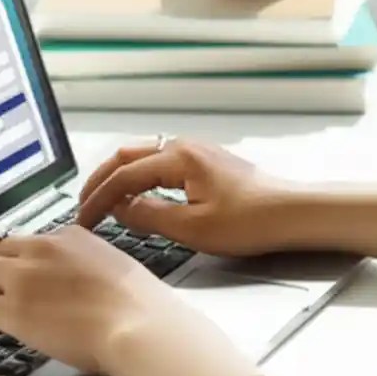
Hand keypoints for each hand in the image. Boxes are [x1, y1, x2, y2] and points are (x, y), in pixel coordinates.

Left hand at [0, 226, 186, 374]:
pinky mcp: (12, 310)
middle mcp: (42, 250)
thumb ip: (91, 267)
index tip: (11, 277)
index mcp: (69, 237)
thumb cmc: (141, 307)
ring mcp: (24, 278)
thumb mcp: (117, 268)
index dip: (14, 261)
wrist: (141, 326)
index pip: (26, 241)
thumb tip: (82, 284)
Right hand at [77, 138, 291, 256]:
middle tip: (83, 205)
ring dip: (119, 176)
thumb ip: (149, 216)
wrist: (293, 213)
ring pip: (143, 156)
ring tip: (103, 200)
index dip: (98, 200)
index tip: (83, 220)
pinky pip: (160, 163)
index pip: (123, 176)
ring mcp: (196, 152)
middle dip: (100, 180)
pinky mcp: (206, 163)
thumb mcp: (193, 228)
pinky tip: (138, 195)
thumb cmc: (252, 221)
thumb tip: (120, 210)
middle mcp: (184, 147)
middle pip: (127, 156)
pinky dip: (139, 177)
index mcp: (178, 158)